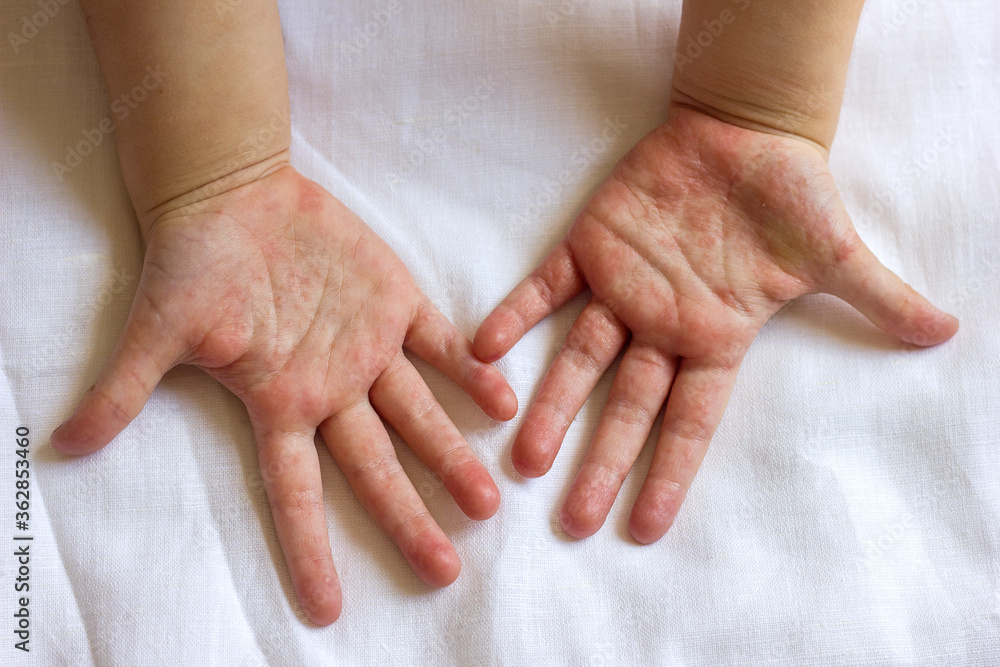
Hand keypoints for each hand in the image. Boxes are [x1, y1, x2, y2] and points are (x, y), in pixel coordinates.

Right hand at [51, 166, 516, 624]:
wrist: (233, 193)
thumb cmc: (193, 263)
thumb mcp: (157, 330)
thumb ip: (124, 388)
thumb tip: (65, 445)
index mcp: (280, 403)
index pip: (295, 493)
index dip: (309, 549)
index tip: (326, 609)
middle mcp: (331, 387)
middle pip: (375, 468)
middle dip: (408, 516)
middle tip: (447, 569)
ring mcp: (368, 348)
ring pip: (418, 415)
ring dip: (451, 454)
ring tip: (488, 502)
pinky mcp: (396, 303)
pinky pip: (440, 346)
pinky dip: (469, 373)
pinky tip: (502, 403)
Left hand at [475, 106, 957, 543]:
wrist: (744, 132)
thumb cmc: (789, 194)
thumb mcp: (834, 254)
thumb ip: (876, 296)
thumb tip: (945, 332)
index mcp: (714, 338)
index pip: (690, 421)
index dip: (668, 474)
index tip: (643, 529)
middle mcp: (661, 325)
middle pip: (627, 406)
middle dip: (600, 459)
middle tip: (569, 518)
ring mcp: (621, 289)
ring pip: (579, 357)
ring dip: (550, 402)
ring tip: (522, 456)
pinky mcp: (589, 246)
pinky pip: (546, 286)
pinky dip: (515, 311)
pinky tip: (482, 347)